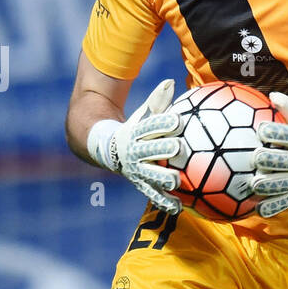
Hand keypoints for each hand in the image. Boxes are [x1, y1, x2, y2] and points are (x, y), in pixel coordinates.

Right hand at [87, 79, 183, 212]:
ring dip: (162, 178)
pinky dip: (164, 201)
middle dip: (163, 149)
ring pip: (150, 174)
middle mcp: (135, 152)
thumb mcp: (143, 113)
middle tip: (178, 148)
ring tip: (176, 181)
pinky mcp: (141, 184)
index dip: (163, 123)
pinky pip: (152, 194)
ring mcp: (136, 170)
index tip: (178, 120)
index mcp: (135, 132)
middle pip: (149, 150)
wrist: (108, 149)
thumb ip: (157, 100)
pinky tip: (179, 207)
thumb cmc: (135, 128)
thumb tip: (171, 81)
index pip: (150, 126)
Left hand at [249, 92, 287, 216]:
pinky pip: (286, 201)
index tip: (261, 129)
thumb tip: (271, 95)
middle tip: (255, 157)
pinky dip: (273, 206)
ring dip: (269, 185)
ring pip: (285, 184)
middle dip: (269, 160)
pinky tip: (258, 208)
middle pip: (286, 162)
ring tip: (254, 183)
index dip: (276, 133)